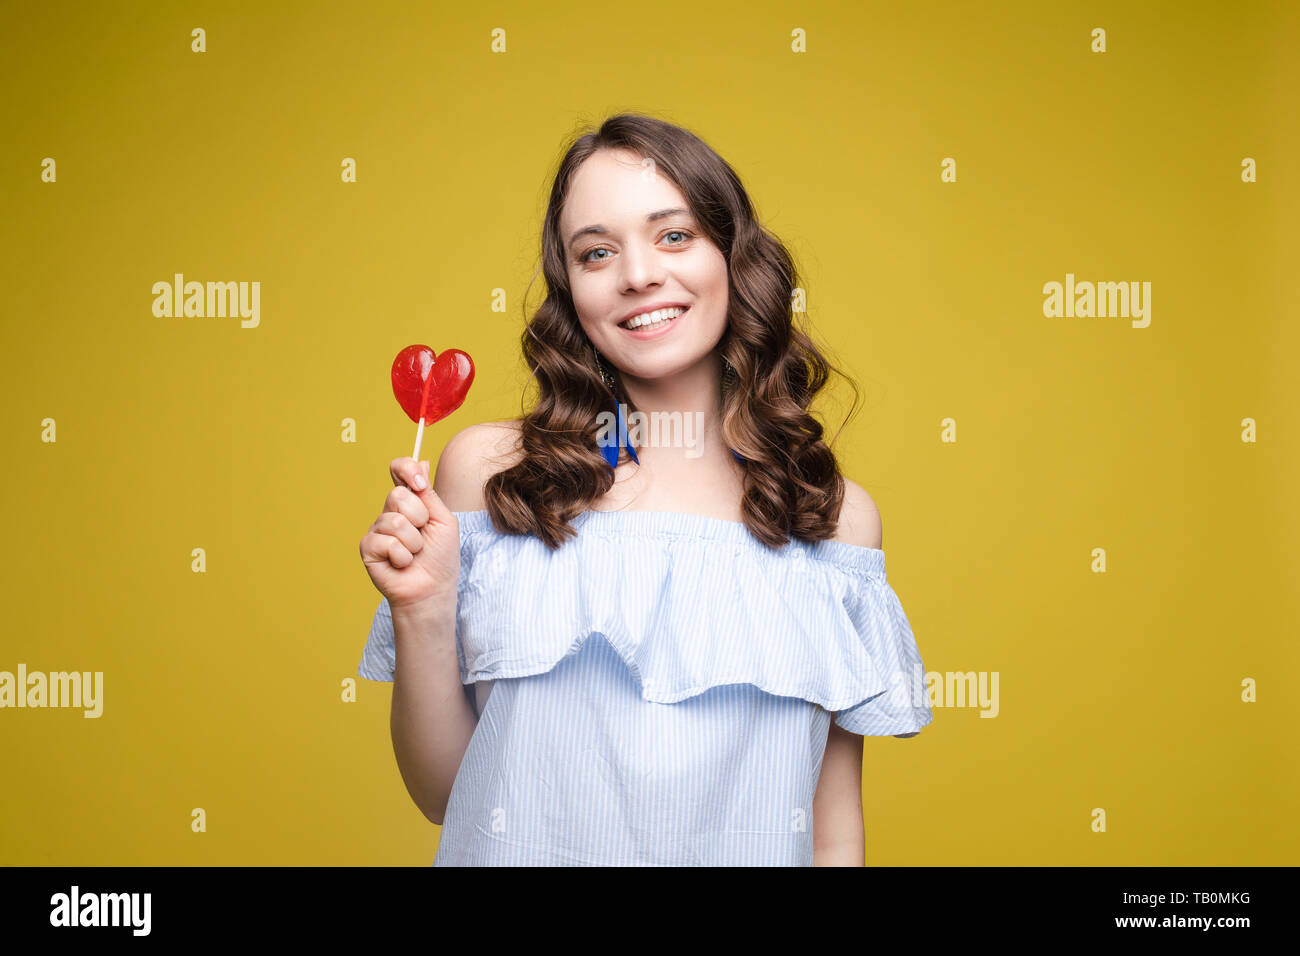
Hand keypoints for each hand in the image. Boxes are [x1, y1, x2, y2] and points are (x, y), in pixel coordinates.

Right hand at [359, 457, 459, 610]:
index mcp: (410, 502)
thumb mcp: (442, 520)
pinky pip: (385, 542)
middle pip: (397, 496)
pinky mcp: (368, 548)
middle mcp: (390, 512)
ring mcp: (377, 530)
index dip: (405, 469)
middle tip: (424, 536)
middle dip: (419, 518)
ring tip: (414, 554)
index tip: (420, 483)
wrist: (433, 589)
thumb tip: (420, 460)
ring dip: (414, 542)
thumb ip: (429, 493)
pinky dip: (402, 556)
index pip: (398, 470)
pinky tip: (402, 564)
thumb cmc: (441, 557)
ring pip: (394, 521)